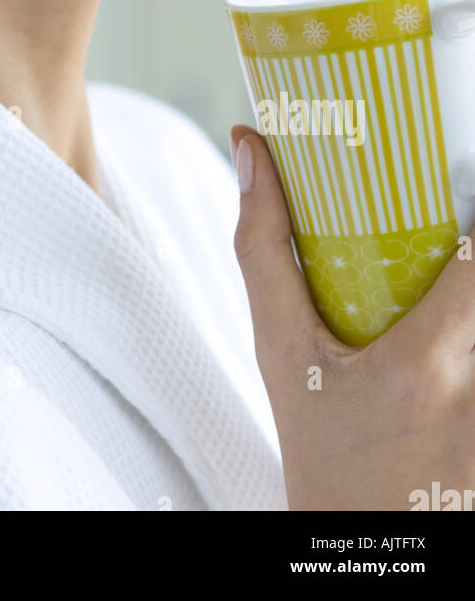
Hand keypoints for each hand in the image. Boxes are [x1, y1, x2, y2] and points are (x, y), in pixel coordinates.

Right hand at [230, 123, 474, 511]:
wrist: (363, 555)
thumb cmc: (323, 455)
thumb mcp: (281, 355)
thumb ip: (264, 248)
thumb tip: (250, 148)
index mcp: (423, 364)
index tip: (462, 185)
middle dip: (473, 264)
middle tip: (453, 239)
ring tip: (450, 303)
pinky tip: (460, 353)